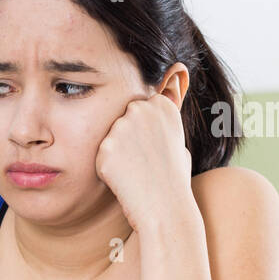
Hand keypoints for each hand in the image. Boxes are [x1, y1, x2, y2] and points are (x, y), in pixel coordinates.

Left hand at [94, 92, 194, 232]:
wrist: (164, 207)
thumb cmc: (173, 177)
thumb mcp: (177, 139)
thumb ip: (166, 113)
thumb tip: (176, 72)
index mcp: (162, 106)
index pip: (140, 106)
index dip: (143, 130)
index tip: (151, 146)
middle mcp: (141, 110)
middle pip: (120, 117)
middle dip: (126, 137)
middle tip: (141, 161)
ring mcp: (121, 128)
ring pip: (108, 136)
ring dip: (116, 152)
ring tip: (134, 170)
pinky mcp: (105, 148)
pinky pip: (100, 154)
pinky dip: (107, 167)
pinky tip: (124, 178)